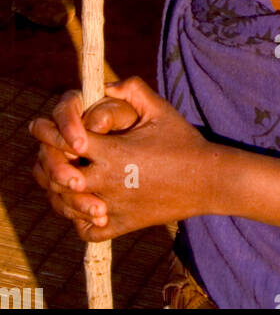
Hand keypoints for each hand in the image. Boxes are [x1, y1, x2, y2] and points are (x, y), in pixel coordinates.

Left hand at [30, 78, 214, 240]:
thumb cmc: (183, 140)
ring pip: (67, 204)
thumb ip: (132, 89)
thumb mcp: (160, 109)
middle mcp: (107, 182)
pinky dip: (78, 219)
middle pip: (58, 175)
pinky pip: (86, 230)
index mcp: (113, 152)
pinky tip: (81, 206)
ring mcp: (113, 207)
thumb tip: (106, 84)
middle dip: (47, 161)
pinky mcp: (121, 226)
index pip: (65, 142)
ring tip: (57, 177)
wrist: (207, 180)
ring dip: (58, 190)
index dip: (47, 132)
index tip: (38, 126)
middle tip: (45, 153)